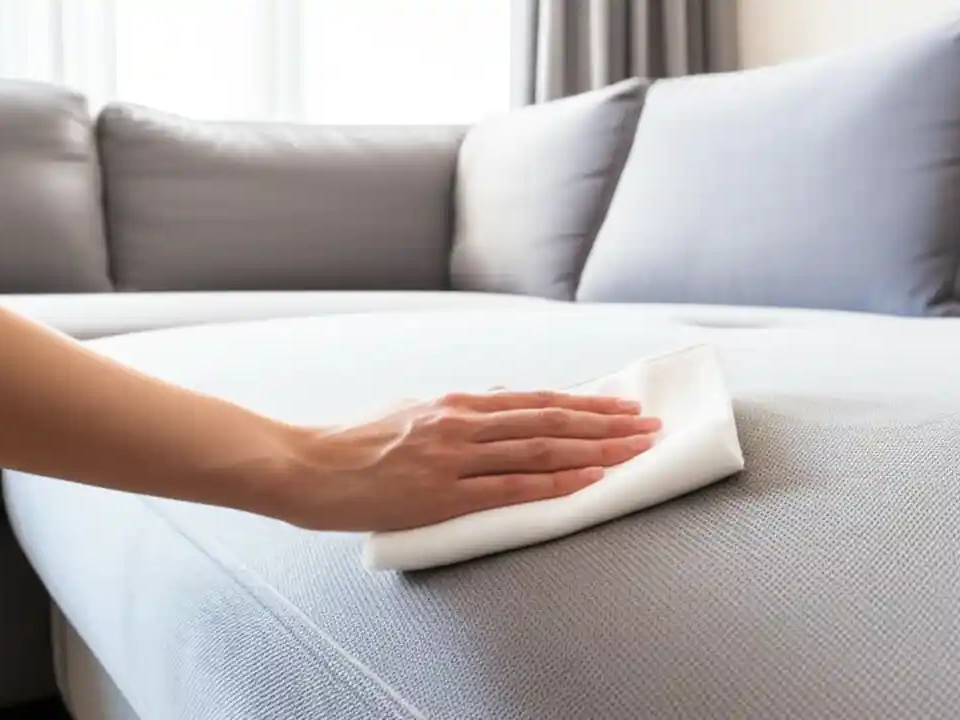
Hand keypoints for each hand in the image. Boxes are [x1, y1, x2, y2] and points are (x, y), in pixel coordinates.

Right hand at [274, 391, 659, 531]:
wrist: (308, 467)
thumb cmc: (359, 440)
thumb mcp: (414, 409)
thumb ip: (463, 408)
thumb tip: (505, 397)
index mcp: (459, 403)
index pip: (540, 401)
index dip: (589, 404)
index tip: (626, 408)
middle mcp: (464, 422)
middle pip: (552, 421)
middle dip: (607, 424)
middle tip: (650, 428)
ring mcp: (454, 458)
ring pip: (540, 450)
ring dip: (595, 450)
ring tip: (635, 451)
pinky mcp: (440, 495)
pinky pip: (509, 489)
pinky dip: (555, 484)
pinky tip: (588, 480)